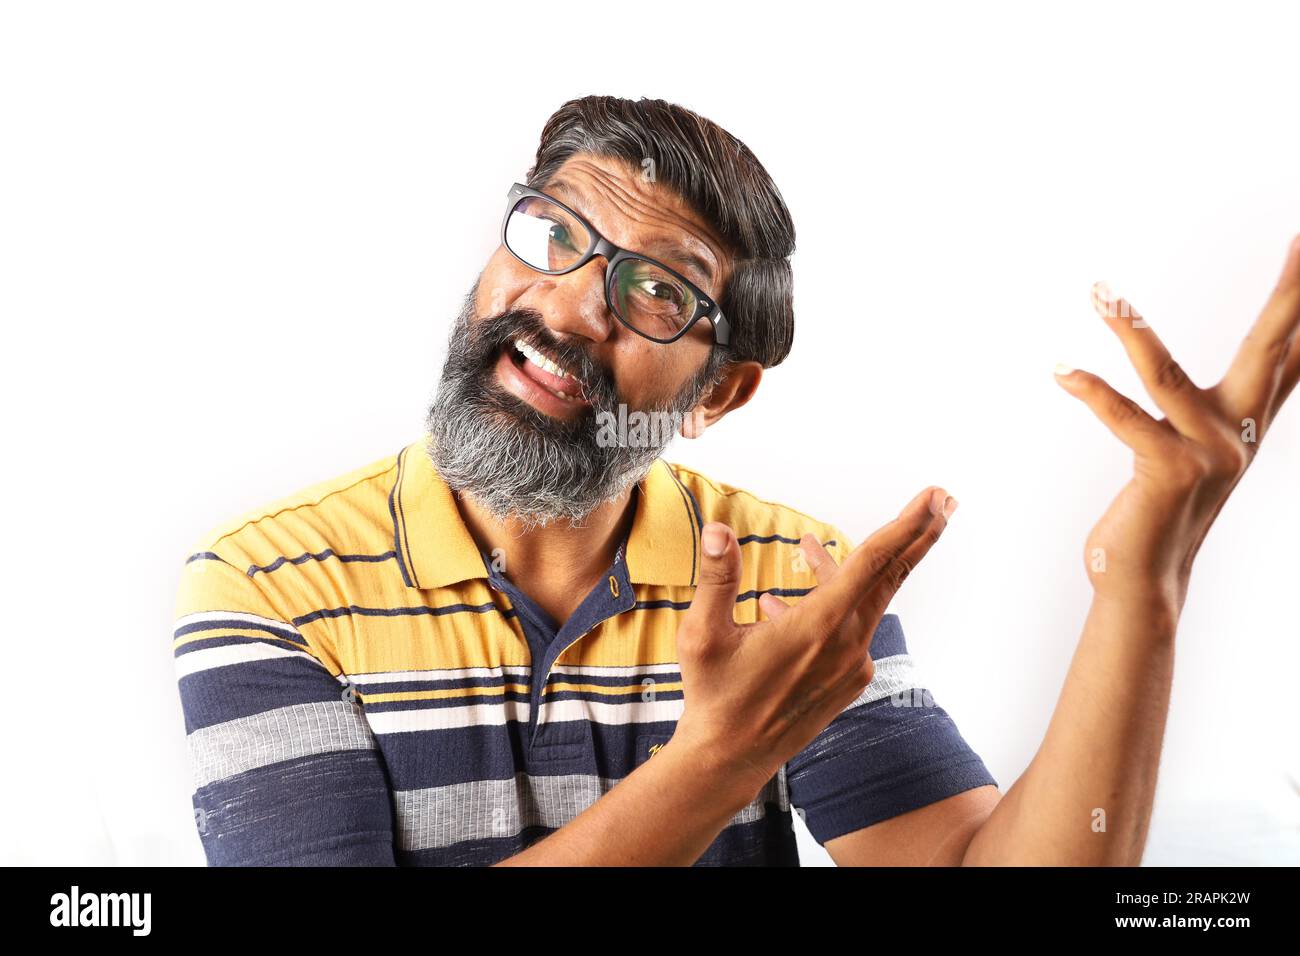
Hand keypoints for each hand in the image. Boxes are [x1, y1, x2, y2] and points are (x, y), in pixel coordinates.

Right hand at [670, 485, 956, 802]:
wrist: (730, 758)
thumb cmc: (715, 695)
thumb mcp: (703, 633)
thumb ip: (718, 578)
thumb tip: (718, 530)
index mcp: (819, 625)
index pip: (874, 562)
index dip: (907, 524)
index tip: (935, 498)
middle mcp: (846, 644)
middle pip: (891, 576)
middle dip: (918, 535)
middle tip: (945, 499)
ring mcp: (851, 665)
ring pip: (862, 601)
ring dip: (846, 570)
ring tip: (808, 550)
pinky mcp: (846, 680)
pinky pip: (848, 629)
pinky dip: (827, 606)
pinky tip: (776, 608)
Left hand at [1054, 234, 1299, 608]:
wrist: (1146, 580)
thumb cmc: (1163, 509)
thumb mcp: (1203, 452)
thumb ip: (1223, 409)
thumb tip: (1254, 375)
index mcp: (1249, 422)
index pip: (1295, 353)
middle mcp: (1240, 433)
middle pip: (1270, 348)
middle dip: (1290, 293)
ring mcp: (1208, 452)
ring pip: (1166, 373)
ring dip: (1130, 328)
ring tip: (1100, 291)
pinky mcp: (1168, 471)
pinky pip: (1123, 416)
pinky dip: (1090, 389)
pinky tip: (1062, 369)